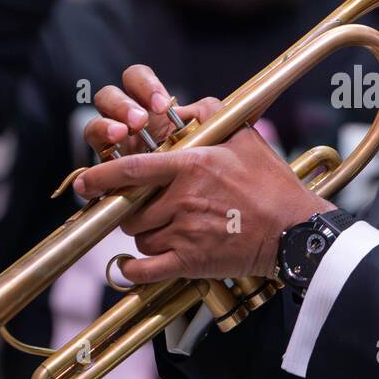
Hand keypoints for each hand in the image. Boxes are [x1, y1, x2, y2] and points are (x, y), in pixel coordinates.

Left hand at [74, 64, 332, 281]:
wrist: (294, 230)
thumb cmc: (272, 184)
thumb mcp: (245, 138)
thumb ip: (211, 115)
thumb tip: (185, 106)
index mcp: (191, 166)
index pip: (131, 169)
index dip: (100, 175)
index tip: (84, 181)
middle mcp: (182, 199)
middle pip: (131, 209)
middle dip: (131, 211)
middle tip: (145, 210)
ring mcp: (184, 233)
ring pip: (139, 238)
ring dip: (144, 236)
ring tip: (164, 232)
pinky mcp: (191, 262)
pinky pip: (145, 270)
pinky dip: (134, 271)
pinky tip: (135, 268)